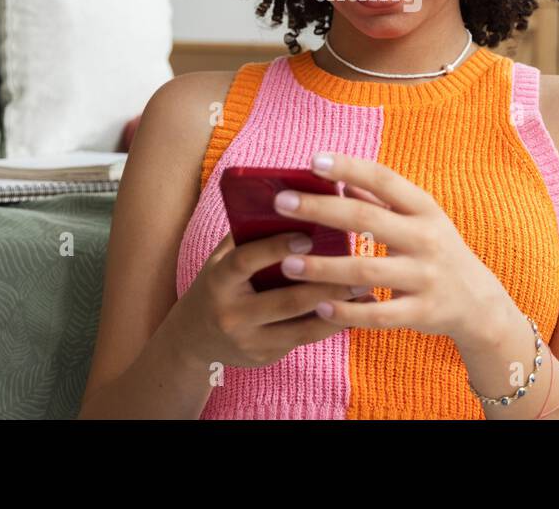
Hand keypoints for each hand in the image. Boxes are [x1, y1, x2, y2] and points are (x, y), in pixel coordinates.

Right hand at [169, 230, 378, 370]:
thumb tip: (290, 202)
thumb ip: (248, 235)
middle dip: (324, 282)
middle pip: (284, 300)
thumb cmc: (217, 285)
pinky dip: (332, 325)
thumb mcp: (220, 260)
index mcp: (218, 281)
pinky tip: (355, 311)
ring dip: (336, 307)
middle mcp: (231, 314)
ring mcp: (249, 341)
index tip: (307, 235)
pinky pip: (304, 340)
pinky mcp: (265, 357)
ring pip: (301, 326)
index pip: (245, 262)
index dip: (275, 248)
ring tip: (364, 289)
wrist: (193, 341)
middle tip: (357, 264)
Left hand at [272, 151, 514, 348]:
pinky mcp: (422, 313)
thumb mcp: (418, 219)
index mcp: (424, 209)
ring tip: (287, 264)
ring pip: (367, 270)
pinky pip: (379, 315)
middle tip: (282, 203)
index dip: (349, 167)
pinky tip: (319, 308)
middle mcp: (426, 238)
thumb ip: (380, 199)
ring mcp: (425, 277)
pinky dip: (348, 312)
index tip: (314, 160)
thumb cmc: (436, 250)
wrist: (478, 303)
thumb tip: (336, 176)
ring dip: (324, 267)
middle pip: (367, 219)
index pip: (384, 179)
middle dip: (321, 209)